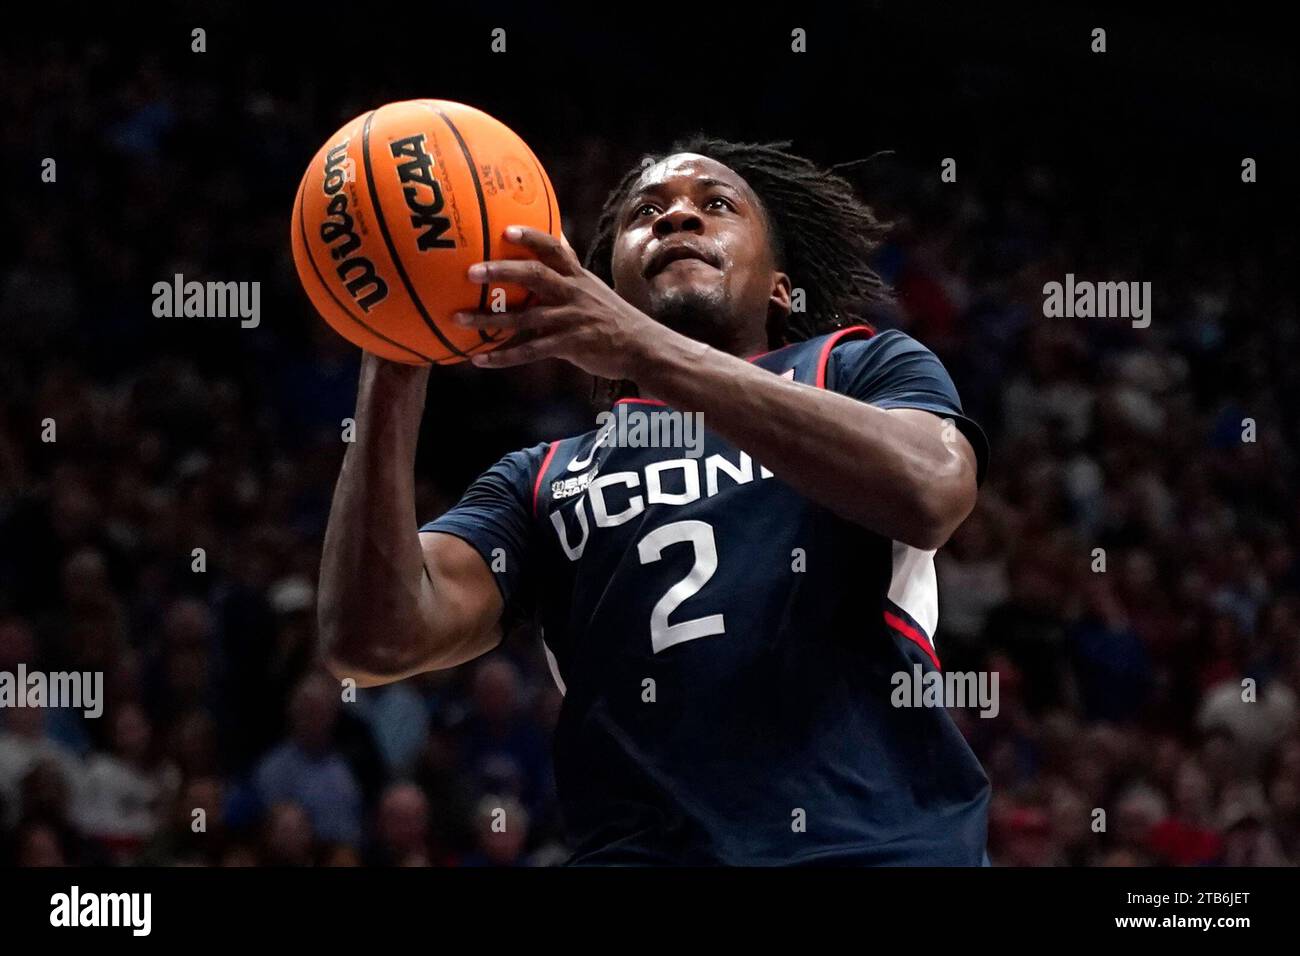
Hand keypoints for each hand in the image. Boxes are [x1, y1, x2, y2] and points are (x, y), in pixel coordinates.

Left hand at [453, 225, 660, 379]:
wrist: (642, 347)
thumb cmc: (611, 316)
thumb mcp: (593, 286)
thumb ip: (570, 266)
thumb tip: (556, 235)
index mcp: (577, 276)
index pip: (554, 248)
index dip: (530, 237)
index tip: (504, 230)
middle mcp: (573, 293)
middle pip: (535, 275)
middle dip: (501, 271)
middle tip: (470, 272)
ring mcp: (571, 319)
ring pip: (525, 317)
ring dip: (489, 319)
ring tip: (458, 319)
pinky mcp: (570, 345)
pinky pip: (530, 351)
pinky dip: (503, 356)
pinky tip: (479, 360)